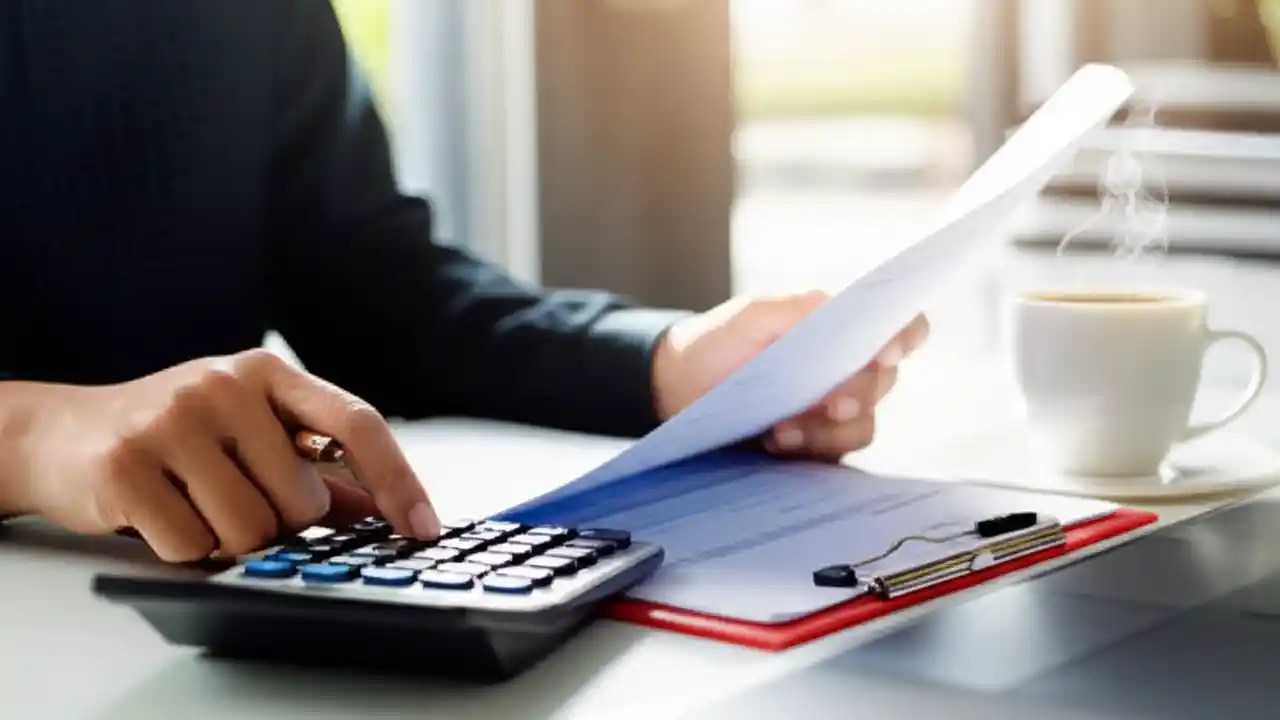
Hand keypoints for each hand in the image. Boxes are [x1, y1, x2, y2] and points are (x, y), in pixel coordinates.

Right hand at [4, 350, 438, 561]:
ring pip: (251, 531)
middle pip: (303, 500)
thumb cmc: (177, 436)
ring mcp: (173, 420)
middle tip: (237, 496)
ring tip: (197, 503)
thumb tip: (385, 511)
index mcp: (269, 373)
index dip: (398, 480)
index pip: (357, 423)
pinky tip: (162, 513)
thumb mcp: (252, 435)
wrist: (65, 432)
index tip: (424, 527)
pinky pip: (192, 545)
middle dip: (280, 521)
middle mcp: (225, 385)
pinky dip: (185, 548)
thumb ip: (318, 470)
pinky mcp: (125, 464)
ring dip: (230, 538)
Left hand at [651, 292, 928, 460]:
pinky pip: (836, 452)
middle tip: (831, 401)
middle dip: (859, 392)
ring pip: (864, 423)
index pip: (898, 326)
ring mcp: (833, 409)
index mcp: (839, 328)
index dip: (905, 335)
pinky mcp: (817, 444)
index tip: (886, 351)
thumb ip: (796, 307)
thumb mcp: (750, 315)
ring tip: (783, 428)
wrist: (678, 390)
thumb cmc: (717, 343)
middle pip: (884, 381)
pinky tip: (777, 439)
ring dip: (829, 428)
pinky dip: (812, 447)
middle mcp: (846, 369)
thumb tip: (838, 304)